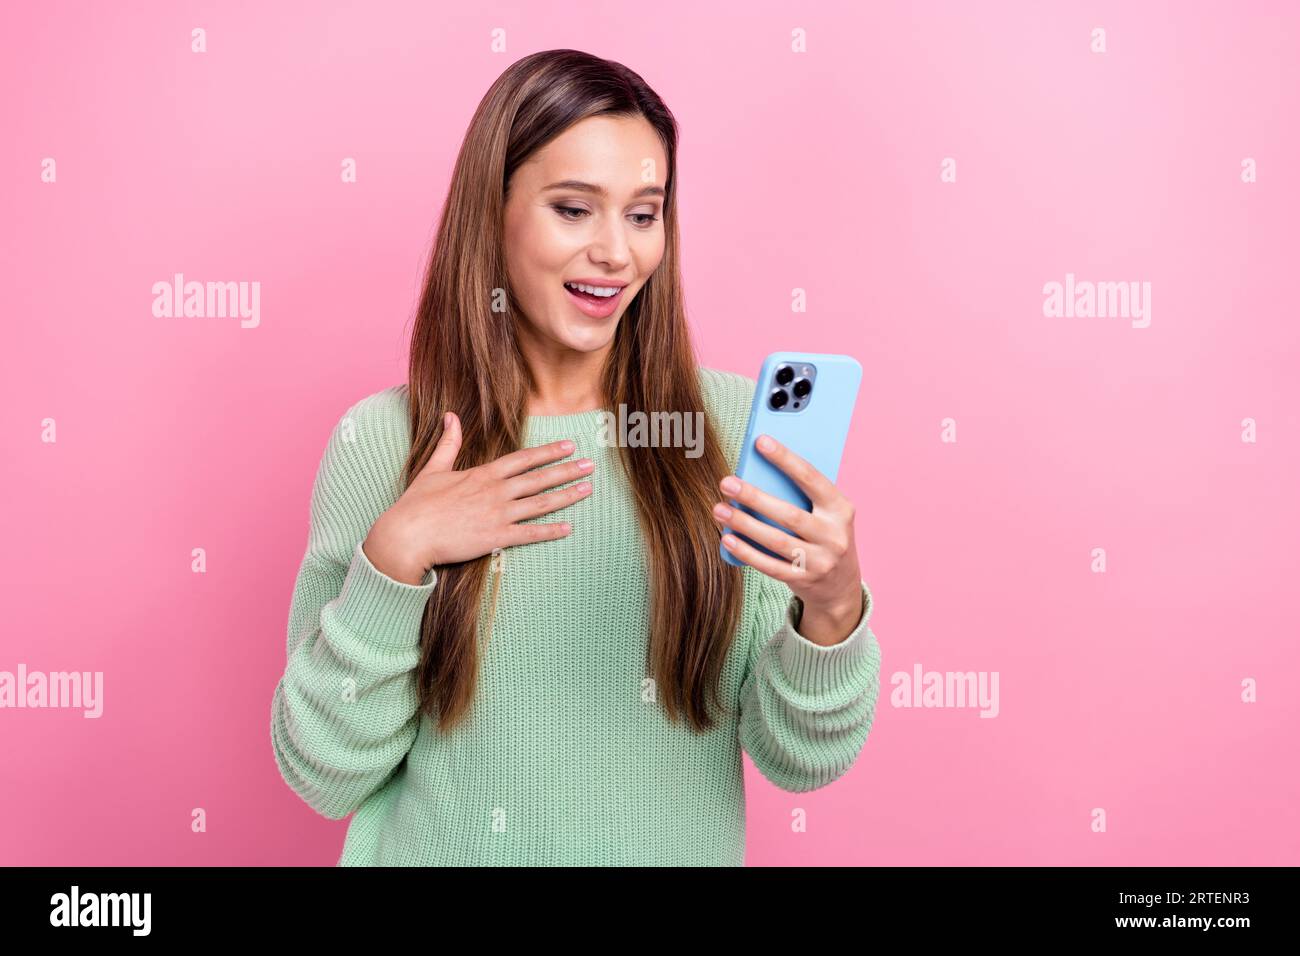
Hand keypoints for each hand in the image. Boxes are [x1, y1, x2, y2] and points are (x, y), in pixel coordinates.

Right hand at [363, 412, 592, 584]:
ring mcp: (497, 514)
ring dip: (566, 496)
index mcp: (483, 474)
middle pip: (538, 478)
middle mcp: (495, 491)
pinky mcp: (495, 538)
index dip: (548, 452)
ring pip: (540, 503)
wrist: (407, 535)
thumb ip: (448, 443)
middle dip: (566, 470)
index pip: (523, 459)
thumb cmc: (417, 504)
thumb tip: (450, 415)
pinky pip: (529, 534)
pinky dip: (550, 531)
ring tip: (587, 490)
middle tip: (591, 466)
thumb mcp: (433, 468)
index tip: (569, 446)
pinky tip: (569, 528)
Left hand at [712, 434, 862, 645]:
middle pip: (790, 514)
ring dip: (744, 524)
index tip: (760, 441)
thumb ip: (801, 496)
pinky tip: (727, 538)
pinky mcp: (804, 580)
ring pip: (777, 541)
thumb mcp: (826, 514)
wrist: (841, 586)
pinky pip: (770, 566)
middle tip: (727, 482)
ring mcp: (820, 561)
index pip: (812, 479)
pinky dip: (747, 552)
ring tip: (719, 509)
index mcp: (841, 509)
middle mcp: (834, 535)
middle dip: (755, 497)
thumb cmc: (825, 537)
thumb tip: (758, 473)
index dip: (786, 459)